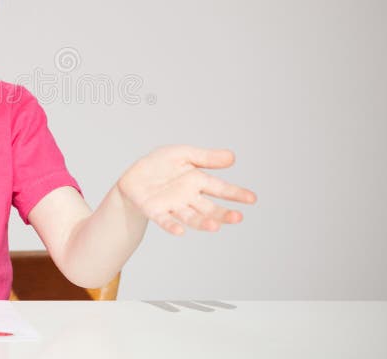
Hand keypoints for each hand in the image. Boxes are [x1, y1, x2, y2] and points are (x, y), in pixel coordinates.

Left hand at [117, 145, 256, 235]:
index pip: (220, 188)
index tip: (252, 198)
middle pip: (209, 208)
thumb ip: (206, 157)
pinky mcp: (155, 210)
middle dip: (223, 214)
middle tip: (238, 217)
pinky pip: (165, 220)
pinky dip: (172, 226)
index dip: (235, 194)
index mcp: (197, 182)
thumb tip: (232, 157)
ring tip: (215, 226)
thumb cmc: (160, 165)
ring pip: (191, 217)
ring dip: (203, 223)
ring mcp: (172, 206)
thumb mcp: (183, 154)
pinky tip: (180, 231)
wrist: (133, 176)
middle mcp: (188, 197)